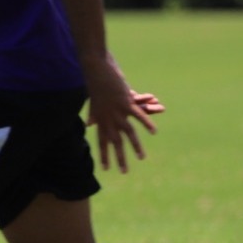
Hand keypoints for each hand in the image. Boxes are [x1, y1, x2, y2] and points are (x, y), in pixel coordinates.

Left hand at [83, 55, 162, 171]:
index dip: (104, 154)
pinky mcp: (126, 102)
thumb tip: (88, 125)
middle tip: (123, 172)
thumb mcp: (93, 103)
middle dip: (119, 158)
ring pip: (128, 132)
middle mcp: (108, 118)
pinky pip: (138, 116)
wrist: (96, 70)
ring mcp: (117, 111)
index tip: (105, 168)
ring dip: (135, 146)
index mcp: (100, 119)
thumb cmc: (95, 85)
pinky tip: (154, 132)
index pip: (102, 141)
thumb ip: (93, 115)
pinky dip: (147, 123)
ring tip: (141, 158)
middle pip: (114, 142)